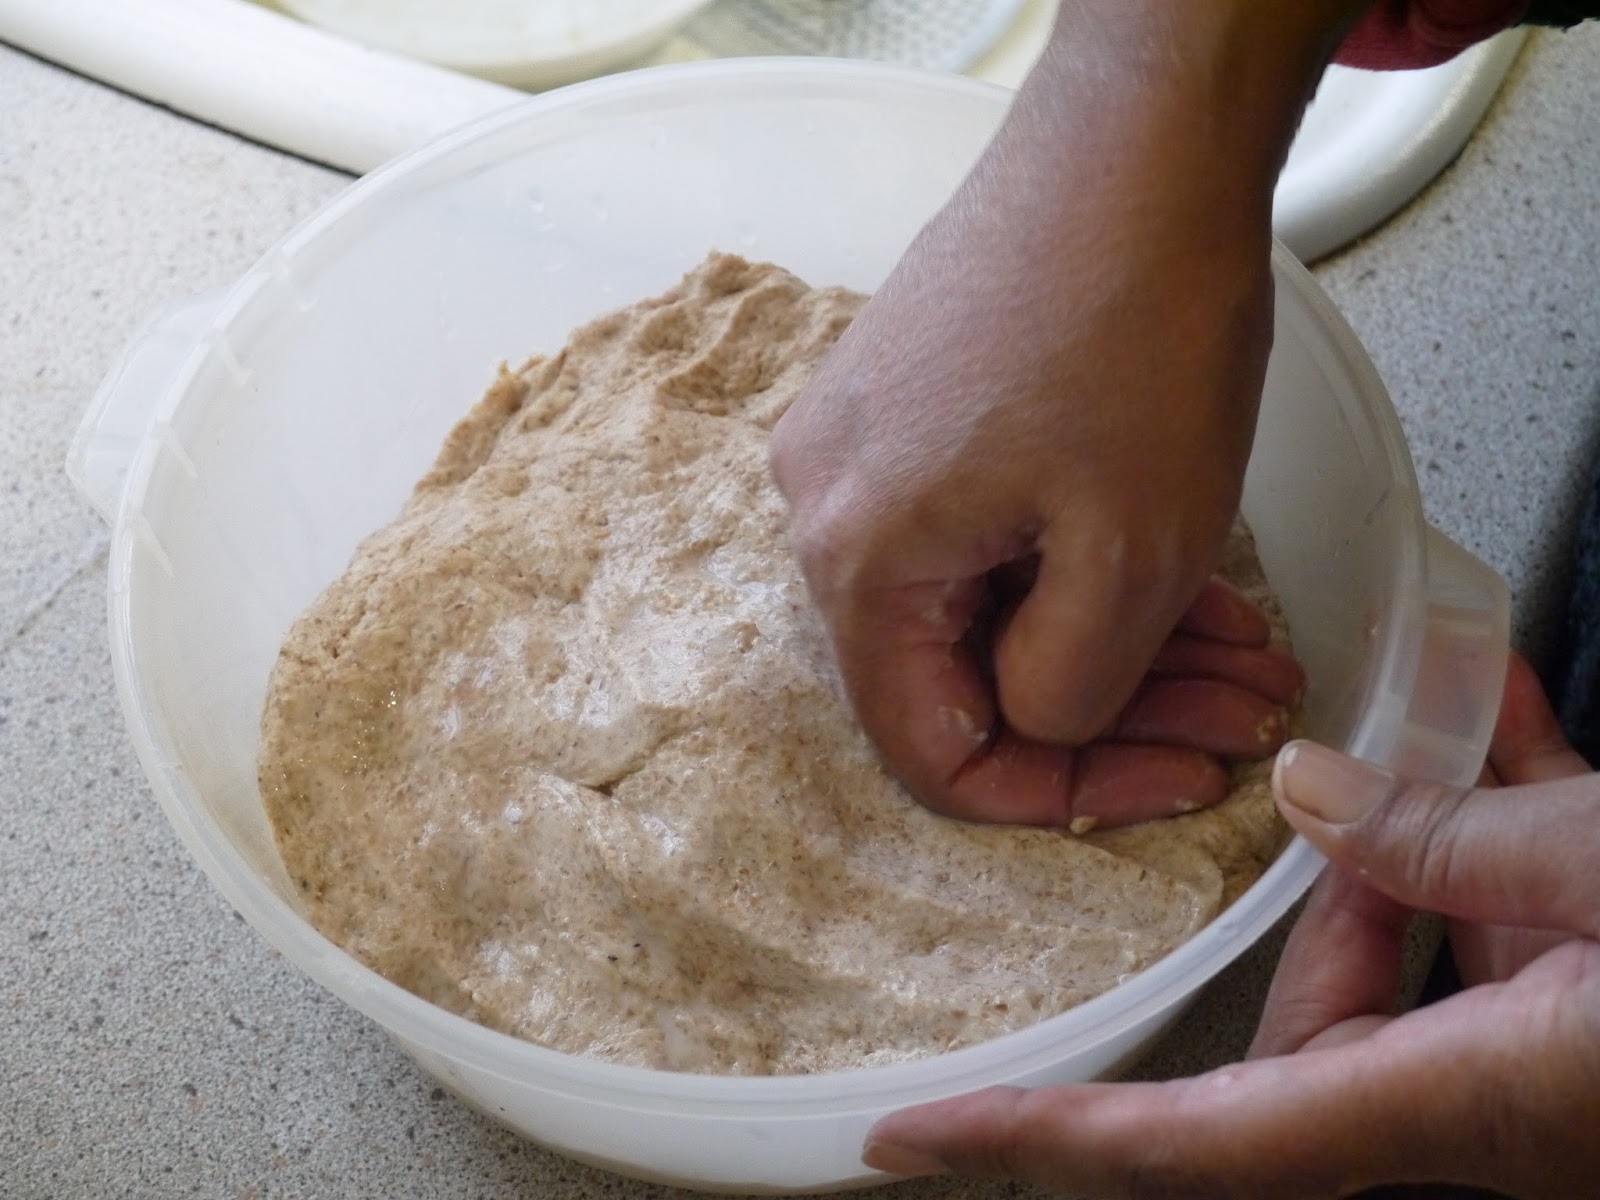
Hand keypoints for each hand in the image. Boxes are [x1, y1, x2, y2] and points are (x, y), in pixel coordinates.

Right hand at [769, 0, 1358, 828]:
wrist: (1136, 141)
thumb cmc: (1136, 320)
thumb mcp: (1134, 555)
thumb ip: (1069, 690)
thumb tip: (1037, 722)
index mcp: (857, 558)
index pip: (934, 749)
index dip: (1061, 793)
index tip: (1171, 778)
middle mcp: (825, 505)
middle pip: (968, 670)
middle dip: (1120, 701)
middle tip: (1239, 700)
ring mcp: (859, 447)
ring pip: (989, 601)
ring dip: (1116, 634)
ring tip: (1238, 636)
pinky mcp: (904, 404)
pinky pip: (985, 529)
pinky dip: (1081, 562)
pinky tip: (1180, 562)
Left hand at [861, 653, 1599, 1197]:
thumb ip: (1453, 843)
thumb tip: (1311, 793)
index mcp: (1455, 1110)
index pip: (1189, 1148)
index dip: (1040, 1145)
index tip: (911, 1140)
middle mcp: (1468, 1114)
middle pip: (1309, 1023)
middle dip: (1327, 906)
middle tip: (1360, 781)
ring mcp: (1522, 1076)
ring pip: (1404, 967)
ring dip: (1424, 861)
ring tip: (1472, 735)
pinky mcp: (1569, 1031)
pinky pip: (1490, 943)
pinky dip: (1493, 851)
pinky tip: (1515, 732)